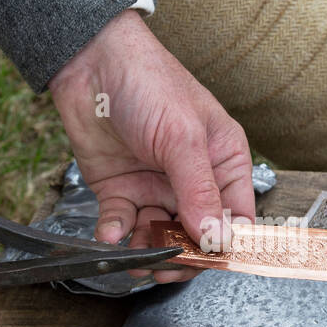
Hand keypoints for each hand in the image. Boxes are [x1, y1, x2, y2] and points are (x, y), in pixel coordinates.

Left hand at [49, 10, 254, 280]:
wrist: (91, 62)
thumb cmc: (149, 82)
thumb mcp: (183, 138)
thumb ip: (199, 192)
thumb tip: (217, 239)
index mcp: (223, 163)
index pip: (235, 218)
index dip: (224, 244)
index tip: (207, 260)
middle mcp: (192, 180)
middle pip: (197, 235)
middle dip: (182, 254)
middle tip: (166, 264)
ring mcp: (155, 186)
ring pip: (159, 237)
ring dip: (147, 251)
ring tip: (136, 255)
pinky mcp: (121, 190)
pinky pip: (123, 225)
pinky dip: (116, 235)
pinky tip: (111, 234)